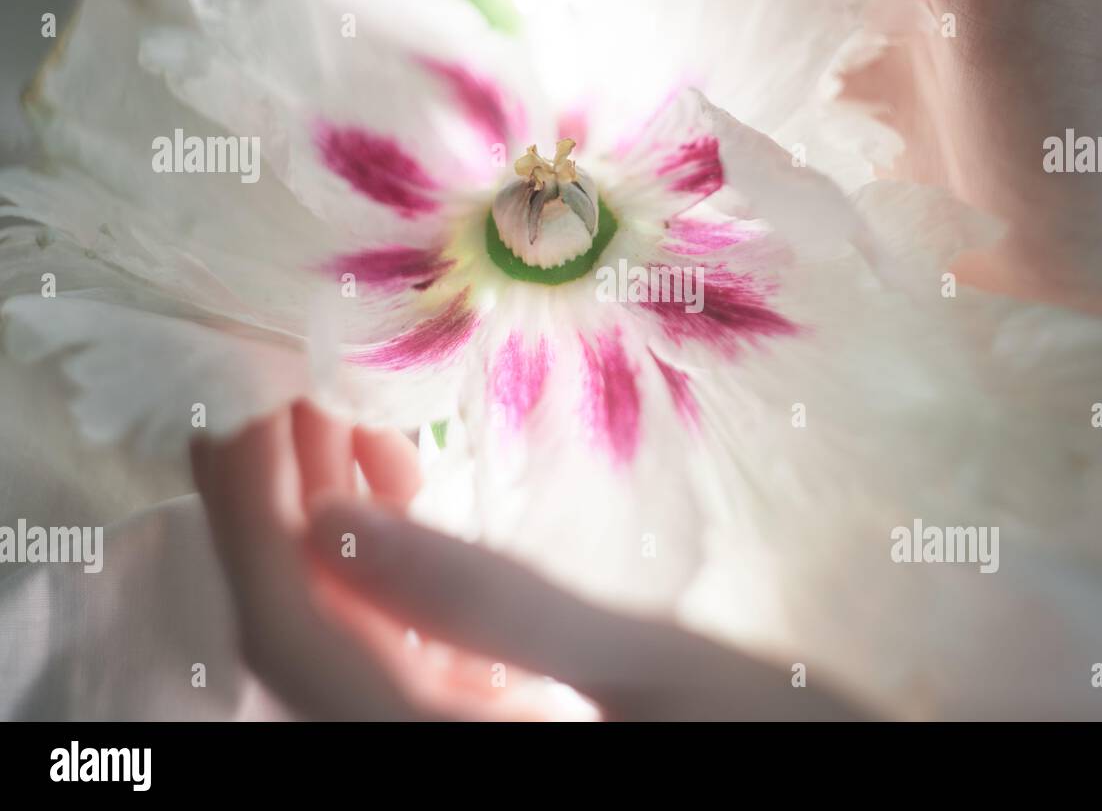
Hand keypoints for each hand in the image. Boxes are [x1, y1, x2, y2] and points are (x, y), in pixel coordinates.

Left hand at [192, 403, 864, 719]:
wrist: (844, 759)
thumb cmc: (783, 739)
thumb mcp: (650, 670)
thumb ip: (490, 606)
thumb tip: (340, 524)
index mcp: (446, 745)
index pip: (296, 629)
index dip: (246, 512)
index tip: (235, 395)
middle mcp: (426, 740)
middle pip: (304, 619)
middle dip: (276, 493)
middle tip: (283, 364)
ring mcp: (456, 724)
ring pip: (346, 617)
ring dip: (327, 509)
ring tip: (338, 395)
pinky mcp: (492, 706)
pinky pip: (400, 622)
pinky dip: (388, 542)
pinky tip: (406, 472)